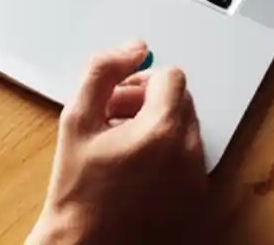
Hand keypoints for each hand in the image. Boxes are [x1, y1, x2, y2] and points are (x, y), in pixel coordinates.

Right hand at [27, 42, 206, 244]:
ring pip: (185, 126)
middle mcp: (187, 153)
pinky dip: (166, 152)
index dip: (139, 81)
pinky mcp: (196, 195)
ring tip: (121, 145)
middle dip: (147, 101)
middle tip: (112, 119)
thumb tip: (132, 48)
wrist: (88, 243)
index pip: (171, 76)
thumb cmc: (78, 189)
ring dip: (156, 125)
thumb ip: (103, 72)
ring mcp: (195, 176)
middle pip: (180, 99)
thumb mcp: (77, 119)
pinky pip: (188, 155)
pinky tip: (135, 167)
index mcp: (161, 130)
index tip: (117, 97)